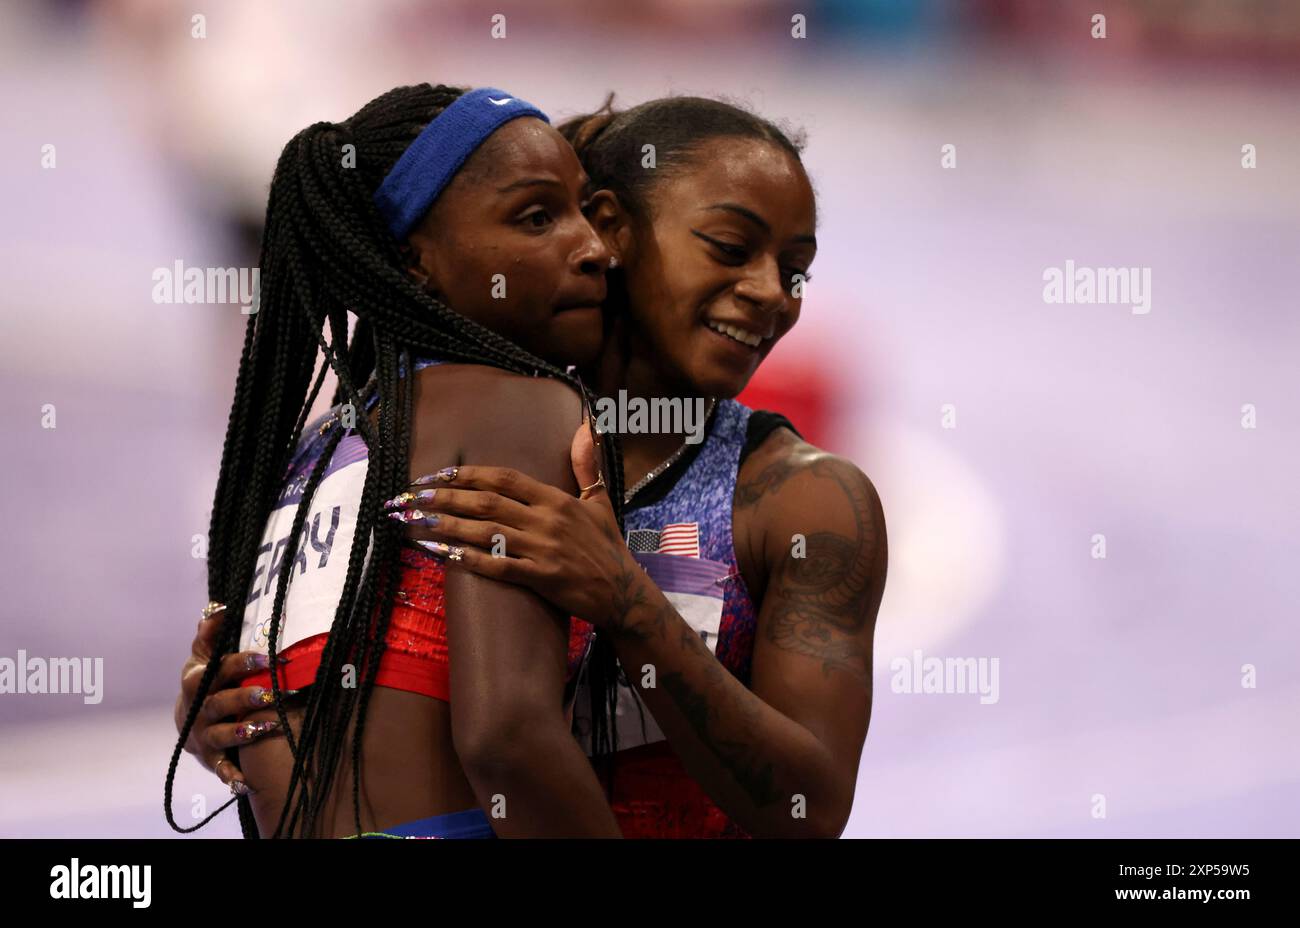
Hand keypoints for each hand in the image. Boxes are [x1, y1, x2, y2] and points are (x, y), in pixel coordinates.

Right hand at [176, 605, 289, 793]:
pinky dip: (232, 776)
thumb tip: (219, 604)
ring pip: (222, 735)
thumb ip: (210, 632)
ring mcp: (203, 735)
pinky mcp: (211, 757)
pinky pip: (221, 768)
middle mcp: (198, 710)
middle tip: (272, 695)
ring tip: (268, 728)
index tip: (267, 657)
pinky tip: (246, 782)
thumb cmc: (204, 680)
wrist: (186, 720)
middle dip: (245, 699)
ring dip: (244, 733)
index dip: (241, 663)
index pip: (218, 670)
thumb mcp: (202, 655)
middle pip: (219, 703)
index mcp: (197, 681)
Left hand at [382, 419, 648, 633]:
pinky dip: (468, 559)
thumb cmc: (608, 546)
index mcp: (556, 499)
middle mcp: (547, 520)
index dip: (469, 474)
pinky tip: (443, 553)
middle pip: (487, 502)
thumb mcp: (600, 501)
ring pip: (486, 532)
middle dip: (446, 497)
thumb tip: (588, 424)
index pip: (505, 478)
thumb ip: (586, 463)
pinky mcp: (541, 578)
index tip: (440, 474)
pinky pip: (497, 566)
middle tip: (413, 496)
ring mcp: (543, 550)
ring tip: (415, 523)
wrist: (623, 592)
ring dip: (447, 526)